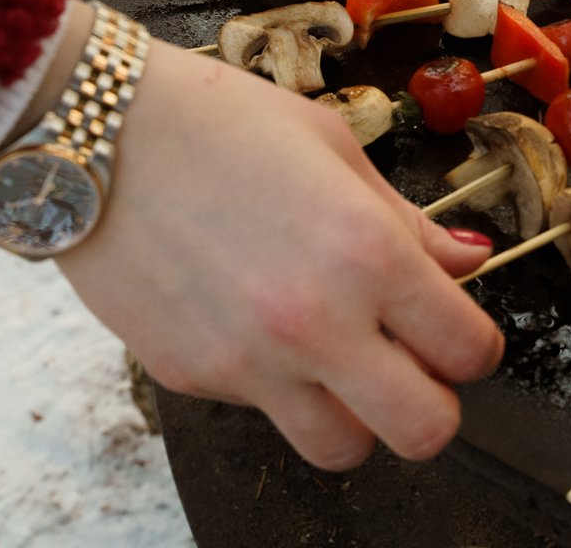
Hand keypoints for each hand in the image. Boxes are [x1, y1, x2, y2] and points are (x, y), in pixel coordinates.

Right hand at [56, 39, 502, 469]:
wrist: (95, 131)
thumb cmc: (219, 123)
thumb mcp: (338, 149)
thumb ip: (409, 222)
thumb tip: (468, 261)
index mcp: (368, 254)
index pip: (468, 351)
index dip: (475, 347)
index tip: (460, 332)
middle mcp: (316, 322)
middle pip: (424, 431)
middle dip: (432, 402)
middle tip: (413, 363)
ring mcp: (250, 363)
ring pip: (343, 448)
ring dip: (358, 414)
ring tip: (342, 361)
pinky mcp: (192, 379)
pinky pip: (264, 413)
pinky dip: (280, 389)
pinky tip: (261, 326)